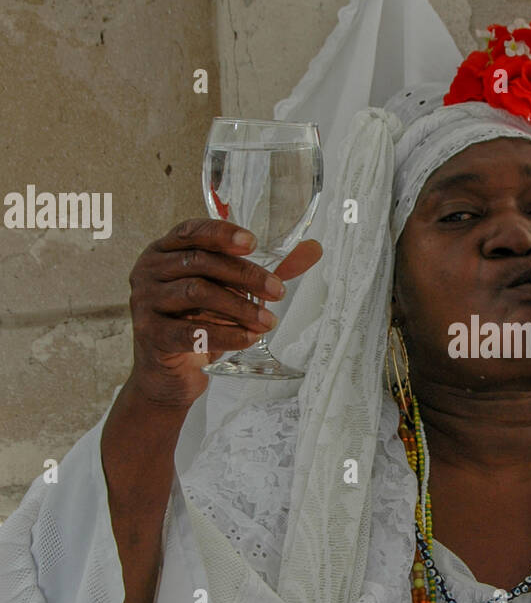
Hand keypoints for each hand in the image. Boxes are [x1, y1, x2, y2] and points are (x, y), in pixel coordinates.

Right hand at [127, 218, 322, 408]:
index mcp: (165, 250)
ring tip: (268, 321)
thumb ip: (269, 269)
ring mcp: (145, 303)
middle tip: (278, 291)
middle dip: (245, 275)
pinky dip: (225, 334)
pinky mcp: (151, 335)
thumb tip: (313, 250)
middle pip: (200, 262)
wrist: (170, 372)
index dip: (221, 233)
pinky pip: (190, 332)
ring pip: (196, 293)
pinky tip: (249, 338)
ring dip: (239, 307)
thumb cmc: (199, 321)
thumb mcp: (232, 291)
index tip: (253, 243)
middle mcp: (149, 271)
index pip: (191, 230)